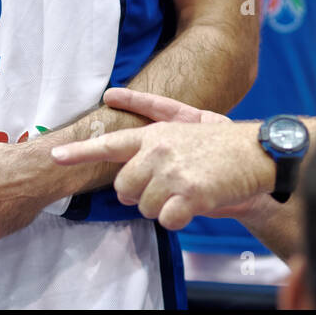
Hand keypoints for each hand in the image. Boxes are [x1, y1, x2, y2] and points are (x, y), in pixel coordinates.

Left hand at [52, 89, 267, 228]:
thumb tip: (111, 94)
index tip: (54, 155)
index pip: (110, 144)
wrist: (261, 153)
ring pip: (146, 208)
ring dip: (165, 207)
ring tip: (189, 190)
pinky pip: (168, 220)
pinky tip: (198, 203)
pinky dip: (180, 219)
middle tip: (169, 186)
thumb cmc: (225, 140)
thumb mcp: (190, 116)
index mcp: (156, 135)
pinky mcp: (191, 193)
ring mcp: (174, 172)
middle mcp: (160, 151)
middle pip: (124, 189)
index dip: (80, 152)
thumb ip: (151, 110)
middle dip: (142, 194)